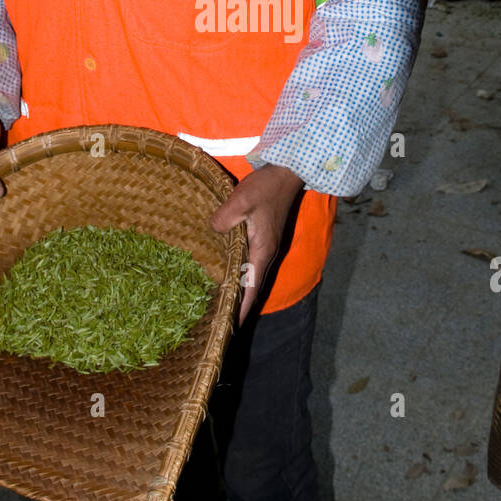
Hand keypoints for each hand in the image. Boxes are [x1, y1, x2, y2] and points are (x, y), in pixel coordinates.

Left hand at [209, 163, 304, 325]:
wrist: (286, 172)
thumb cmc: (266, 187)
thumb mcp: (242, 200)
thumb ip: (226, 218)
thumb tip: (213, 230)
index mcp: (262, 250)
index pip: (251, 287)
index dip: (241, 308)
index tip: (231, 328)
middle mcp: (265, 253)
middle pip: (252, 286)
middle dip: (238, 305)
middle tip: (220, 322)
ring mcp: (266, 246)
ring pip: (251, 276)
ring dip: (239, 291)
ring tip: (220, 304)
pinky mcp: (263, 237)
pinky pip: (250, 263)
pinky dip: (241, 275)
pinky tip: (227, 275)